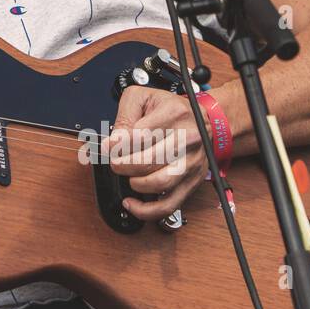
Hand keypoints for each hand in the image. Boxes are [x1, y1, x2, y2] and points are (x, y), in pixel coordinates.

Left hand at [107, 85, 214, 221]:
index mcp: (174, 114)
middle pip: (149, 160)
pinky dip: (147, 210)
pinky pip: (169, 205)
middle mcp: (187, 138)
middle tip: (114, 161)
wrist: (201, 120)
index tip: (108, 147)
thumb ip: (124, 116)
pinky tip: (131, 203)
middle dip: (123, 164)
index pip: (140, 135)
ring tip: (126, 174)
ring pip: (160, 183)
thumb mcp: (142, 98)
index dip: (117, 145)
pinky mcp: (192, 181)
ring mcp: (191, 162)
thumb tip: (113, 143)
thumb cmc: (169, 108)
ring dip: (135, 183)